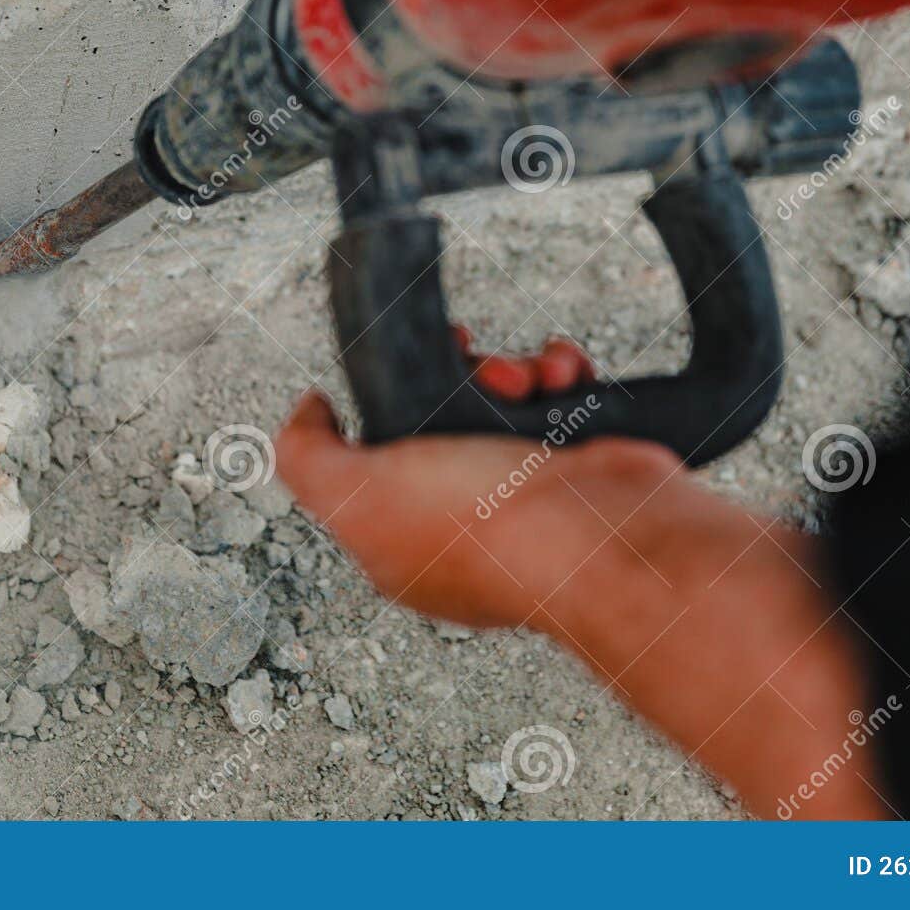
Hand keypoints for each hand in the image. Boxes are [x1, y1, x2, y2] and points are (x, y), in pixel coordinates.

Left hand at [276, 329, 885, 818]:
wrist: (603, 534)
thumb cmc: (485, 526)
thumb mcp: (355, 493)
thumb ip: (307, 457)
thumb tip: (305, 414)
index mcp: (402, 541)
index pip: (373, 456)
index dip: (382, 404)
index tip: (402, 369)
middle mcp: (463, 522)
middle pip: (438, 415)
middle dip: (457, 375)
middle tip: (478, 371)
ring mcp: (524, 497)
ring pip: (498, 399)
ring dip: (513, 369)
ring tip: (530, 378)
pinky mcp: (576, 469)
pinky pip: (558, 399)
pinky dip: (561, 375)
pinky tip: (564, 378)